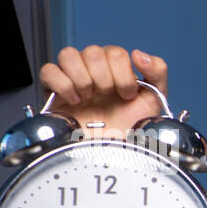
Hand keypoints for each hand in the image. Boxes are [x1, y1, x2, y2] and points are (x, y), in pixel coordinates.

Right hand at [39, 45, 168, 134]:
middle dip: (105, 78)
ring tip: (89, 98)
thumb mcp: (153, 101)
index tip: (127, 95)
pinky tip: (74, 100)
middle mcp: (93, 71)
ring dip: (83, 78)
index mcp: (115, 70)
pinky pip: (48, 70)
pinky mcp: (52, 90)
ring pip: (68, 54)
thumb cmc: (128, 129)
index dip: (123, 74)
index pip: (115, 52)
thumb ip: (157, 72)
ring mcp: (72, 78)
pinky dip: (63, 84)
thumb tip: (140, 54)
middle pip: (93, 52)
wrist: (109, 156)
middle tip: (107, 98)